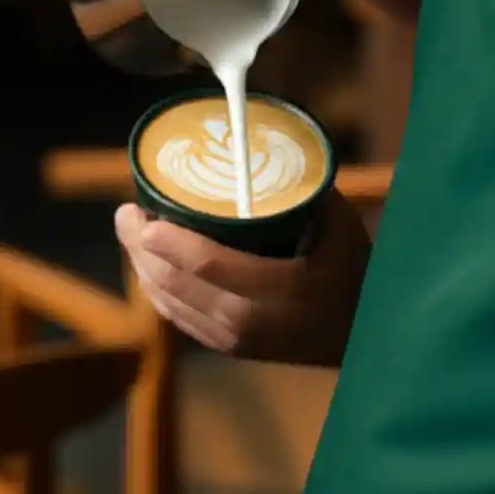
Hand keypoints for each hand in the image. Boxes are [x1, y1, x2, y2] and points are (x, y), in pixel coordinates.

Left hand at [115, 191, 371, 366]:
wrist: (367, 340)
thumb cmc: (357, 274)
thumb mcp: (340, 227)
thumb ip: (305, 189)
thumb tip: (263, 144)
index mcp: (276, 288)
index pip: (203, 262)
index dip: (161, 237)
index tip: (137, 208)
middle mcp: (246, 320)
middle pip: (171, 282)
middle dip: (139, 246)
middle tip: (127, 213)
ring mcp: (234, 340)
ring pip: (167, 302)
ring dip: (142, 267)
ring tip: (134, 233)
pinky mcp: (229, 349)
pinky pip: (178, 319)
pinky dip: (157, 290)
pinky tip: (150, 267)